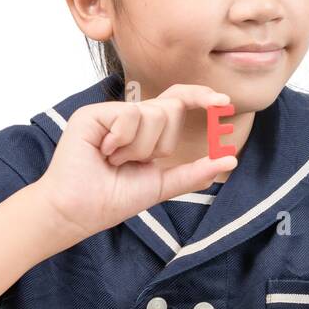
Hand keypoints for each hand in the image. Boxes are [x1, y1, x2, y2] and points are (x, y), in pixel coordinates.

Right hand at [32, 83, 237, 242]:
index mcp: (146, 130)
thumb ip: (194, 172)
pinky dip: (122, 141)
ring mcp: (110, 113)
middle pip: (172, 108)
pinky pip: (129, 116)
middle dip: (161, 144)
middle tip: (134, 162)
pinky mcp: (92, 114)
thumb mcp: (162, 185)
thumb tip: (229, 160)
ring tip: (114, 161)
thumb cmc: (113, 199)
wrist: (79, 212)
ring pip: (153, 114)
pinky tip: (103, 153)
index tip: (224, 103)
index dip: (200, 97)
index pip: (178, 101)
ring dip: (139, 149)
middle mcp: (130, 117)